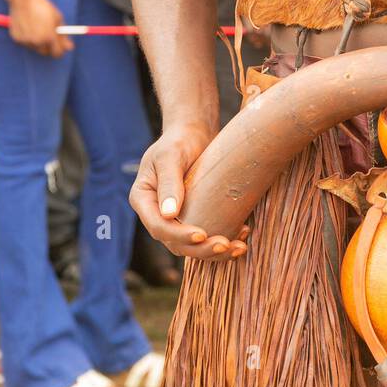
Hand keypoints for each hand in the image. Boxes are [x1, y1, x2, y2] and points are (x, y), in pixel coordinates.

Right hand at [9, 0, 72, 57]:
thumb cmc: (43, 7)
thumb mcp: (58, 19)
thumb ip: (64, 35)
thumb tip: (69, 48)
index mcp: (49, 37)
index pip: (57, 53)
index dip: (60, 50)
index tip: (60, 47)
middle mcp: (37, 42)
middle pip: (46, 52)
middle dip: (49, 47)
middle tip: (49, 36)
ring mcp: (26, 41)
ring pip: (35, 47)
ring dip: (38, 42)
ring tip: (37, 26)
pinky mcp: (17, 38)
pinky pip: (25, 42)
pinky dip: (28, 38)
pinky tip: (28, 25)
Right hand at [129, 120, 248, 260]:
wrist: (194, 134)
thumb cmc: (179, 140)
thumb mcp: (170, 156)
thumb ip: (169, 182)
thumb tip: (168, 214)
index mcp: (143, 200)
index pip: (158, 227)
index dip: (179, 235)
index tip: (202, 234)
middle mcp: (157, 214)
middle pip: (175, 243)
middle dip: (201, 249)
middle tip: (226, 245)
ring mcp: (175, 219)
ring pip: (191, 247)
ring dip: (214, 252)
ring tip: (239, 247)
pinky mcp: (193, 218)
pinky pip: (205, 238)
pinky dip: (223, 241)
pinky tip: (242, 233)